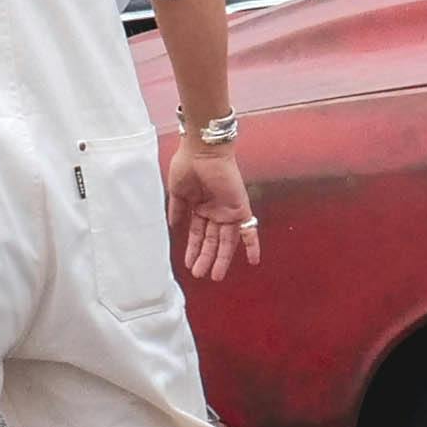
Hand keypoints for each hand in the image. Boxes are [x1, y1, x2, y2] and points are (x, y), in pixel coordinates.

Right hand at [166, 133, 262, 283]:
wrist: (201, 151)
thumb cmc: (188, 166)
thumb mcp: (178, 192)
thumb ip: (178, 211)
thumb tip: (173, 226)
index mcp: (200, 207)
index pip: (198, 234)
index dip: (194, 249)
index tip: (189, 264)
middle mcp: (215, 211)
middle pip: (212, 241)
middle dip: (206, 258)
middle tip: (200, 275)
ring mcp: (228, 211)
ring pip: (225, 240)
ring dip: (220, 258)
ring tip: (214, 275)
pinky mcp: (239, 208)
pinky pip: (249, 229)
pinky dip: (252, 244)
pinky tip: (253, 261)